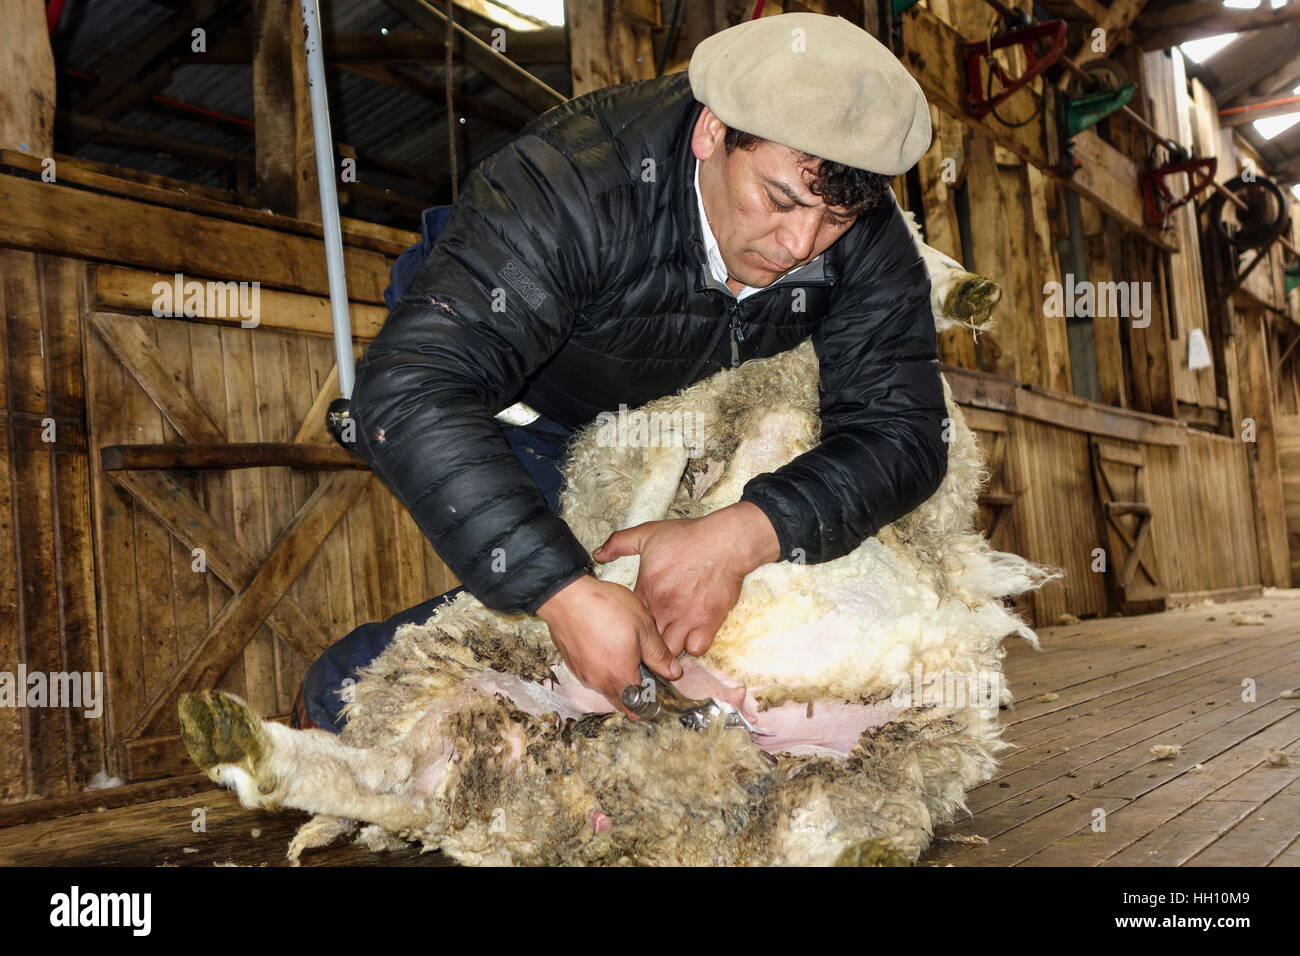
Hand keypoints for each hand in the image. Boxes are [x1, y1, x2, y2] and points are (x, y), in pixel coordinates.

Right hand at [535, 573, 681, 717]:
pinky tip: (608, 646)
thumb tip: (673, 672)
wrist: (566, 596)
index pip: (639, 708)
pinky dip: (604, 668)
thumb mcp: (643, 626)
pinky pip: (594, 675)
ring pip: (607, 687)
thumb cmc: (605, 607)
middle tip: (646, 668)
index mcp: (620, 678)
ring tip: (626, 651)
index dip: (651, 701)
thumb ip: (660, 654)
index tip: (658, 687)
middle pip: (622, 701)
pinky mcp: (573, 664)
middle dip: (636, 691)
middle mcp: (599, 683)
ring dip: (619, 678)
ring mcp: (583, 674)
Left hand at [591, 502, 778, 659]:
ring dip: (668, 649)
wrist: (724, 542)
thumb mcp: (647, 533)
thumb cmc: (689, 538)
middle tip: (651, 641)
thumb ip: (619, 544)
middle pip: (647, 642)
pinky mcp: (708, 623)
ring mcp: (686, 618)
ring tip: (669, 643)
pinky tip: (691, 636)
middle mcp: (664, 608)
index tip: (636, 624)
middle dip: (646, 644)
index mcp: (646, 590)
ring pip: (669, 651)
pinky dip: (693, 647)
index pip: (629, 621)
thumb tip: (598, 554)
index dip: (631, 625)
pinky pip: (695, 650)